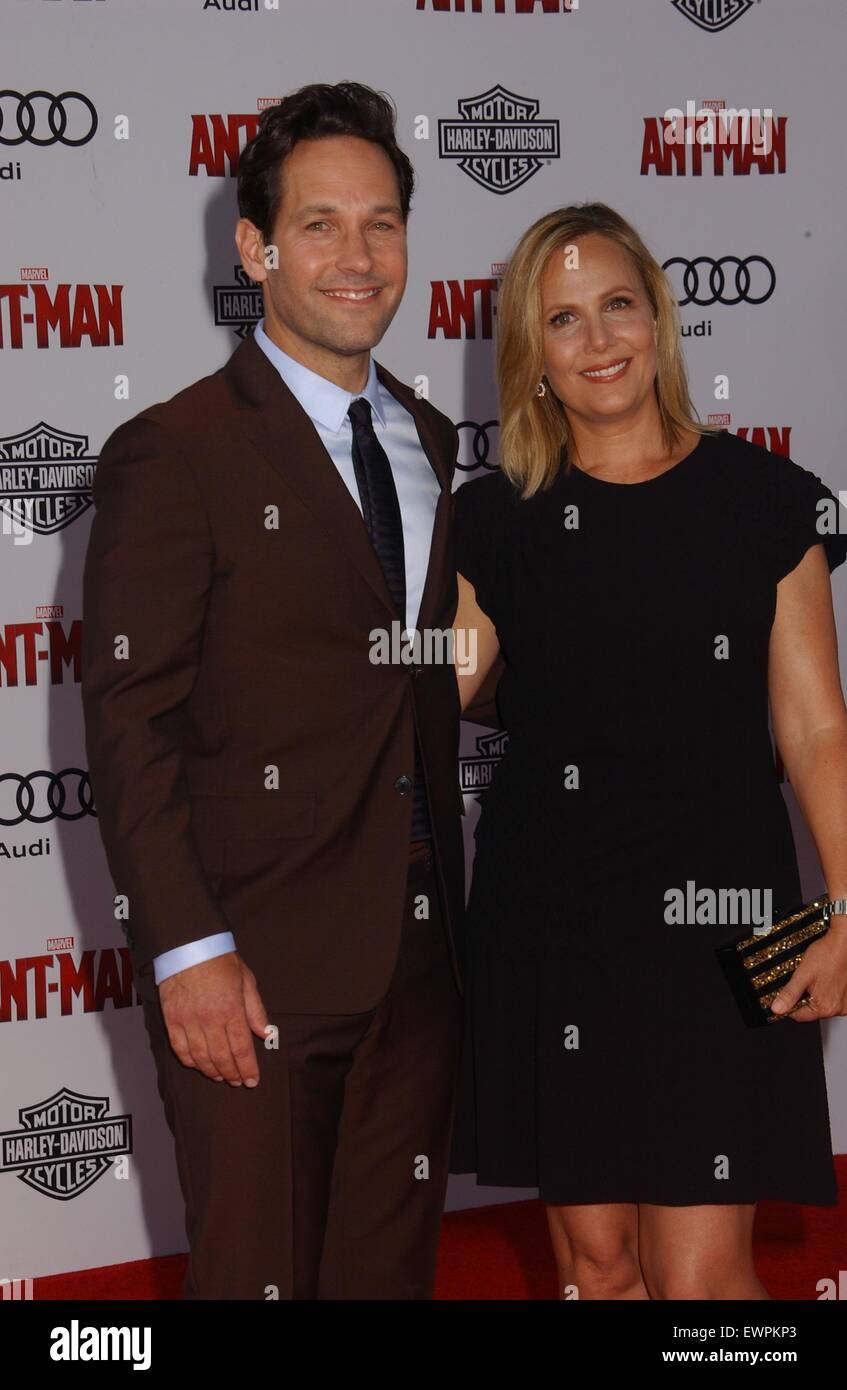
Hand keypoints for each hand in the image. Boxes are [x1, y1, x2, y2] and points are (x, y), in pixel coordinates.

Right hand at [158, 951, 268, 1085]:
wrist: (188, 946)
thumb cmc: (220, 961)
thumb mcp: (246, 980)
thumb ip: (256, 1010)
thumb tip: (266, 1033)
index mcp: (231, 1009)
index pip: (241, 1048)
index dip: (248, 1068)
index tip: (252, 1080)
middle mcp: (209, 1019)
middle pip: (222, 1057)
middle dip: (232, 1074)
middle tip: (239, 1082)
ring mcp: (188, 1021)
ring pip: (201, 1058)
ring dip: (212, 1071)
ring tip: (221, 1076)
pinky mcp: (171, 1020)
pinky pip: (180, 1049)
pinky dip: (190, 1062)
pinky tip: (199, 1065)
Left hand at [769, 921, 846, 1021]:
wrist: (843, 943)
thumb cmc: (827, 955)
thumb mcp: (802, 974)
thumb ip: (789, 993)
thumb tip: (777, 1008)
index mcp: (825, 1007)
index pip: (798, 1016)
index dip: (789, 1005)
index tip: (786, 994)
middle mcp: (838, 1009)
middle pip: (811, 1010)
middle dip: (804, 997)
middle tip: (804, 980)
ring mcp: (846, 1004)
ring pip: (822, 1004)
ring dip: (817, 994)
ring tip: (817, 977)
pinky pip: (833, 999)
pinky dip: (828, 991)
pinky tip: (826, 979)